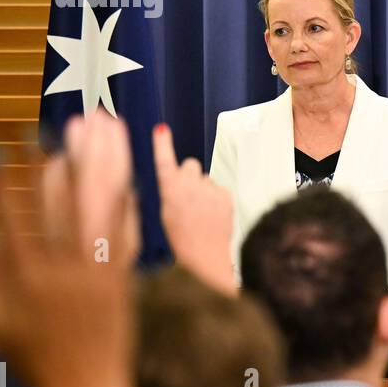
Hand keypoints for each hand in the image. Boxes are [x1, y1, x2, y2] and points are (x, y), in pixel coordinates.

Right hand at [0, 114, 138, 386]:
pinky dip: (129, 207)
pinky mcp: (125, 282)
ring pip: (105, 212)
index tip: (6, 145)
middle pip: (69, 203)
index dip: (8, 179)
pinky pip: (129, 237)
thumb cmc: (34, 362)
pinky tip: (132, 178)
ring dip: (108, 169)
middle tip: (75, 122)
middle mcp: (65, 271)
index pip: (15, 216)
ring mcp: (100, 276)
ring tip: (111, 135)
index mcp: (27, 279)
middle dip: (73, 157)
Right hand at [153, 123, 235, 293]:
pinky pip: (218, 188)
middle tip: (188, 194)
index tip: (162, 130)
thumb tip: (178, 176)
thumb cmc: (181, 238)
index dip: (163, 145)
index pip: (164, 162)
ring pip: (205, 178)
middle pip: (190, 164)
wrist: (205, 256)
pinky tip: (213, 215)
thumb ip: (172, 192)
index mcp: (169, 191)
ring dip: (203, 189)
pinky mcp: (225, 194)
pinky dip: (216, 198)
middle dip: (189, 174)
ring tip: (201, 212)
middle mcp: (189, 186)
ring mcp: (209, 189)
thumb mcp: (166, 214)